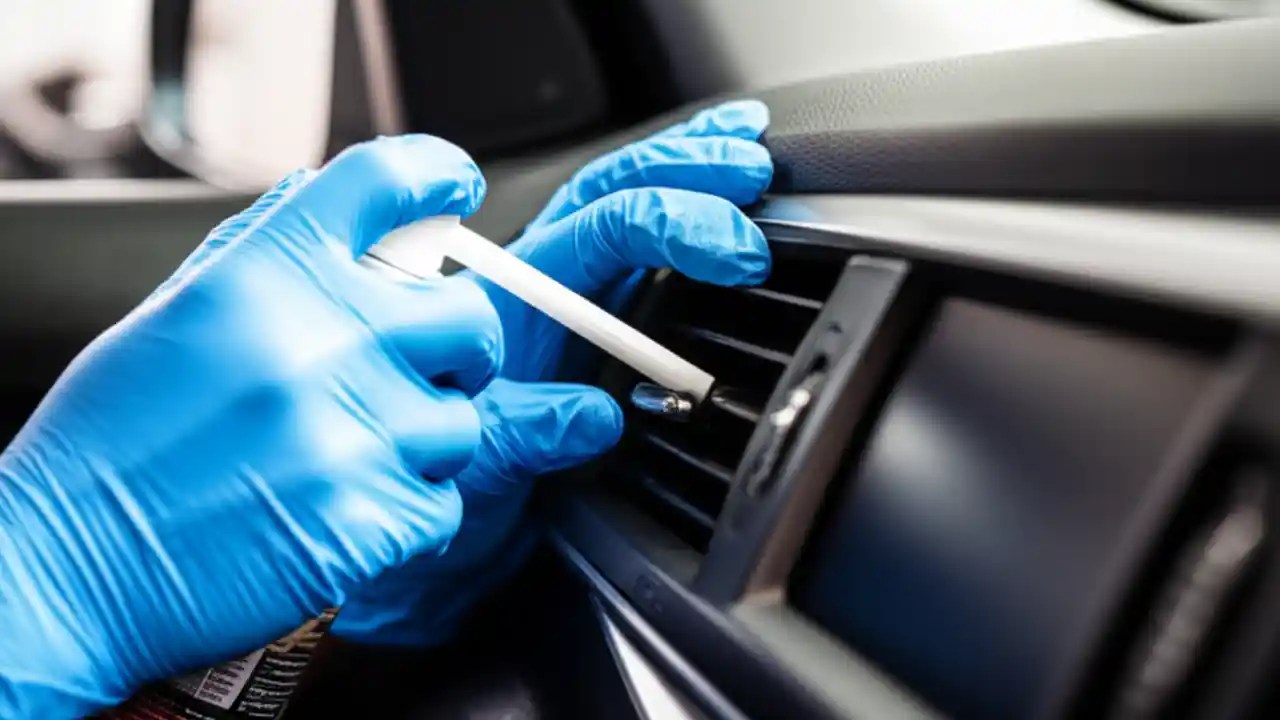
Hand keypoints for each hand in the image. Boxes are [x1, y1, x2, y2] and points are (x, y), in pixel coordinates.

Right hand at [0, 136, 500, 717]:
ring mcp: (358, 433)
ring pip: (463, 422)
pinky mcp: (374, 521)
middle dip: (461, 346)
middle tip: (426, 368)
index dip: (436, 174)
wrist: (66, 568)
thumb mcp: (173, 313)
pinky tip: (345, 513)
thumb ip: (260, 248)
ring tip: (351, 458)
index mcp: (268, 274)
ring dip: (423, 442)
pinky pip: (443, 507)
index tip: (456, 189)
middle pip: (472, 317)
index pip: (386, 180)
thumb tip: (321, 189)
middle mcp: (328, 340)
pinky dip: (408, 515)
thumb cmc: (113, 441)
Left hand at [335, 100, 773, 644]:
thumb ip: (523, 435)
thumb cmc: (437, 504)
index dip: (673, 221)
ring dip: (682, 172)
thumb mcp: (472, 473)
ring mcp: (563, 311)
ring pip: (621, 209)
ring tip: (740, 146)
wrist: (422, 551)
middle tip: (751, 161)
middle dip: (686, 166)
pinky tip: (707, 207)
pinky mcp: (586, 341)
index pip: (599, 226)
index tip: (737, 251)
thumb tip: (596, 416)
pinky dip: (676, 225)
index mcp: (510, 304)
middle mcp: (537, 291)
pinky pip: (635, 264)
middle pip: (613, 191)